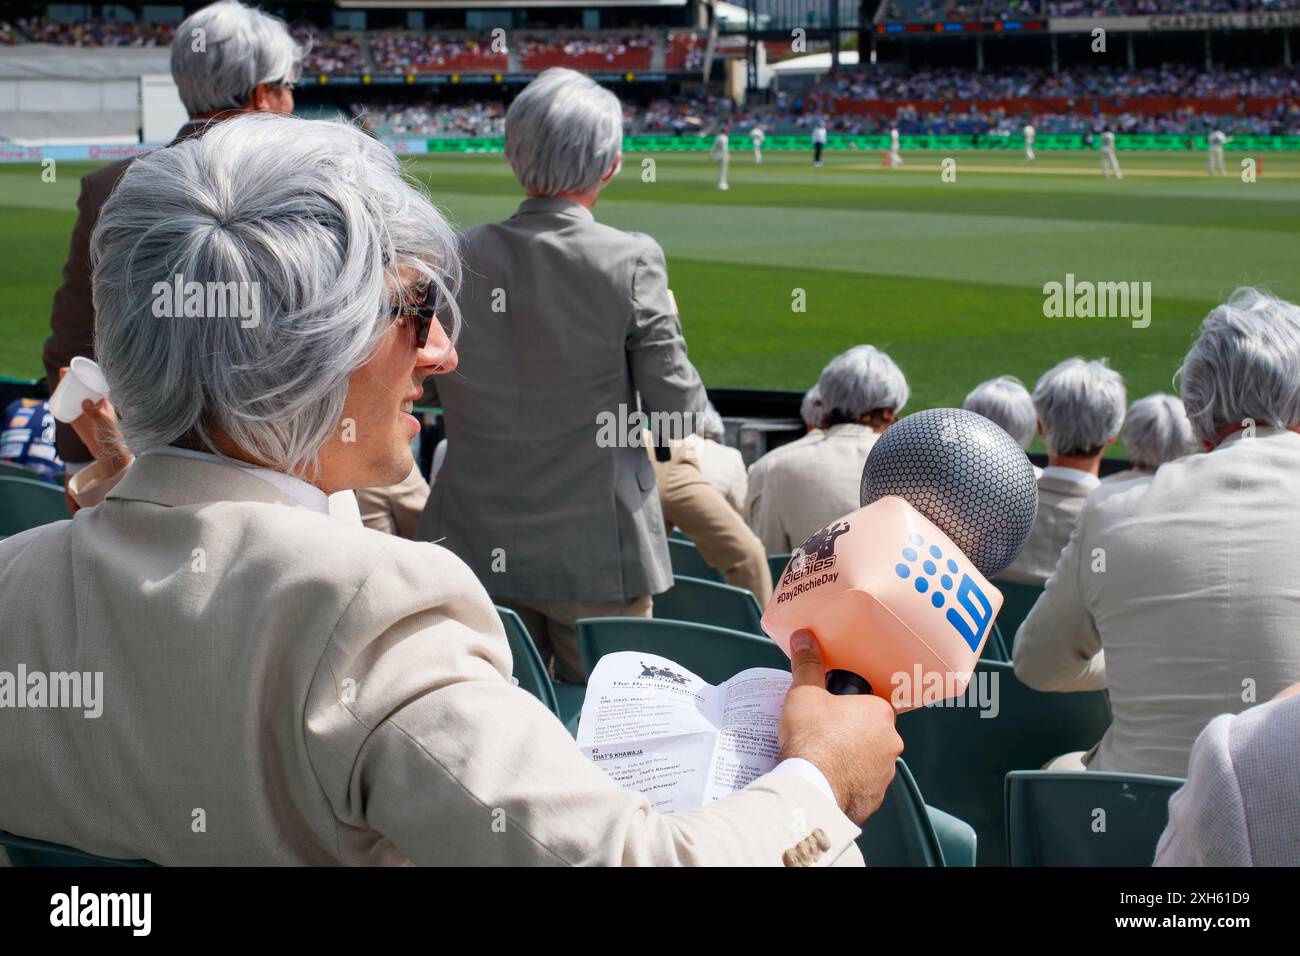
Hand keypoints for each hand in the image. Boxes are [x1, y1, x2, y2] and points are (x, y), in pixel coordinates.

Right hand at [57, 366, 131, 472]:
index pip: (95, 384)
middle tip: (63, 370)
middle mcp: (92, 403)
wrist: (105, 450)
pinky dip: (60, 399)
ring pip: (73, 395)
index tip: (78, 366)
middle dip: (72, 377)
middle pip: (81, 387)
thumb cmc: (110, 434)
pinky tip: (55, 393)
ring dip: (65, 385)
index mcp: (103, 401)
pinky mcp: (75, 418)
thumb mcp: (104, 421)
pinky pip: (66, 406)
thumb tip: (85, 402)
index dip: (87, 374)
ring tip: (59, 378)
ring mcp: (83, 410)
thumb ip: (96, 412)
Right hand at [778, 629, 902, 823]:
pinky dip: (848, 782)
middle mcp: (891, 743)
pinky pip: (862, 785)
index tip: (833, 711)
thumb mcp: (804, 693)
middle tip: (824, 734)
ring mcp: (885, 774)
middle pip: (871, 732)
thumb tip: (804, 639)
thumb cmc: (812, 738)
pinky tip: (828, 780)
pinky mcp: (874, 799)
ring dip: (852, 759)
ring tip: (822, 759)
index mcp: (880, 713)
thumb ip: (807, 665)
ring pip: (869, 760)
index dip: (850, 706)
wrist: (811, 787)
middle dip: (852, 733)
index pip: (871, 704)